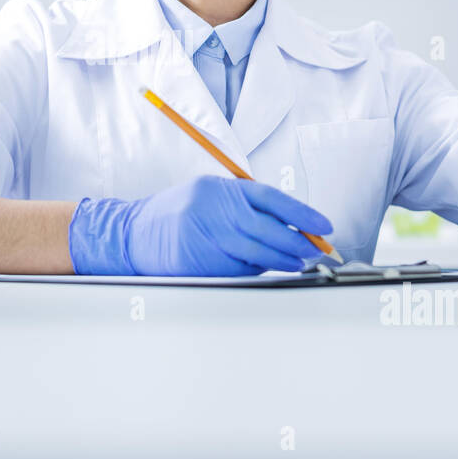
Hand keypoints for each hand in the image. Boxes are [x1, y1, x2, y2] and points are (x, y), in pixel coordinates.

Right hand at [68, 175, 332, 275]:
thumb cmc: (178, 214)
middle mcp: (212, 208)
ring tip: (298, 264)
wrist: (132, 234)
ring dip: (282, 261)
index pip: (270, 197)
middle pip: (267, 228)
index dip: (302, 212)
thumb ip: (244, 206)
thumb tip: (293, 226)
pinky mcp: (197, 260)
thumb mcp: (210, 197)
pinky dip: (256, 270)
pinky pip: (237, 269)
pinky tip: (267, 269)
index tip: (324, 226)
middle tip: (316, 251)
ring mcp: (203, 235)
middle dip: (297, 242)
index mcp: (219, 188)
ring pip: (256, 252)